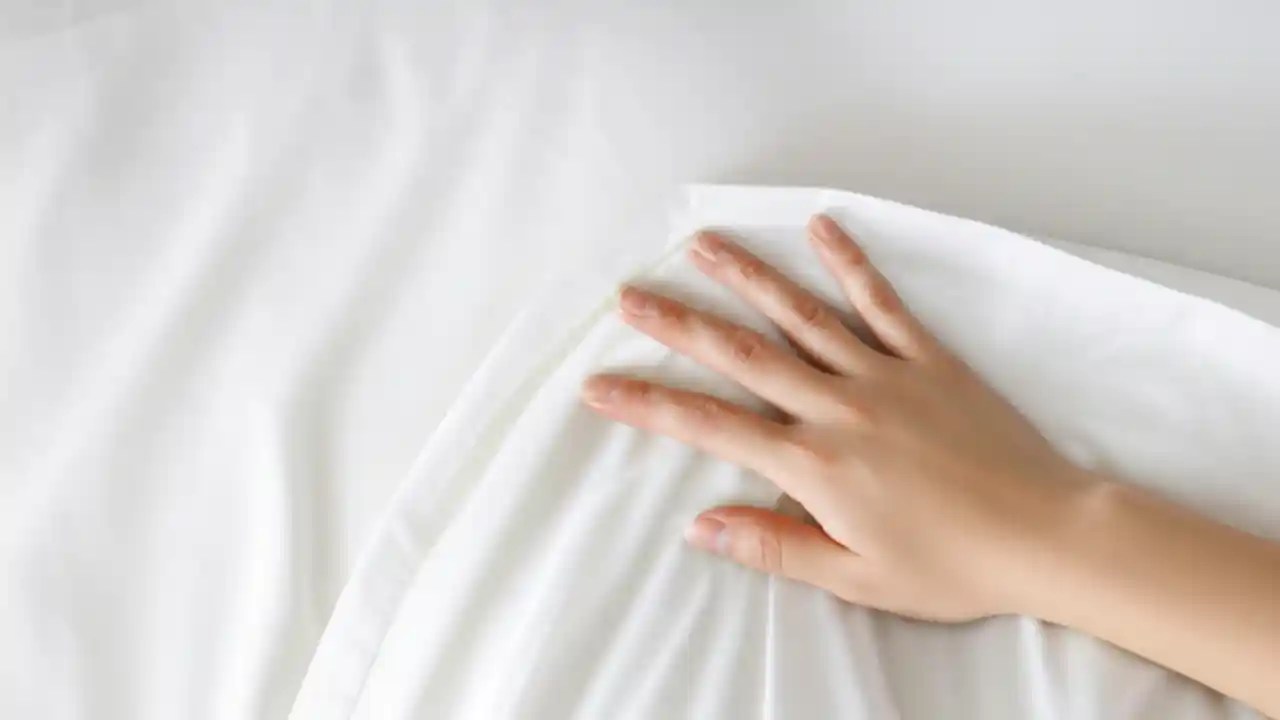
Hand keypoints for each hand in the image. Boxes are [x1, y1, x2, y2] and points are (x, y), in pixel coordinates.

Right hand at [581, 215, 1094, 621]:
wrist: (1045, 534)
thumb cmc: (951, 565)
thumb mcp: (854, 575)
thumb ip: (773, 546)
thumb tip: (701, 526)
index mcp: (814, 464)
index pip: (711, 426)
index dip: (649, 405)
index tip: (602, 387)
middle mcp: (838, 407)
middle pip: (741, 355)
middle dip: (678, 324)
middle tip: (630, 295)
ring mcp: (883, 374)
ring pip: (800, 315)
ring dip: (746, 277)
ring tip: (702, 244)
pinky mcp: (927, 359)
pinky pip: (880, 302)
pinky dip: (849, 264)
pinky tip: (820, 228)